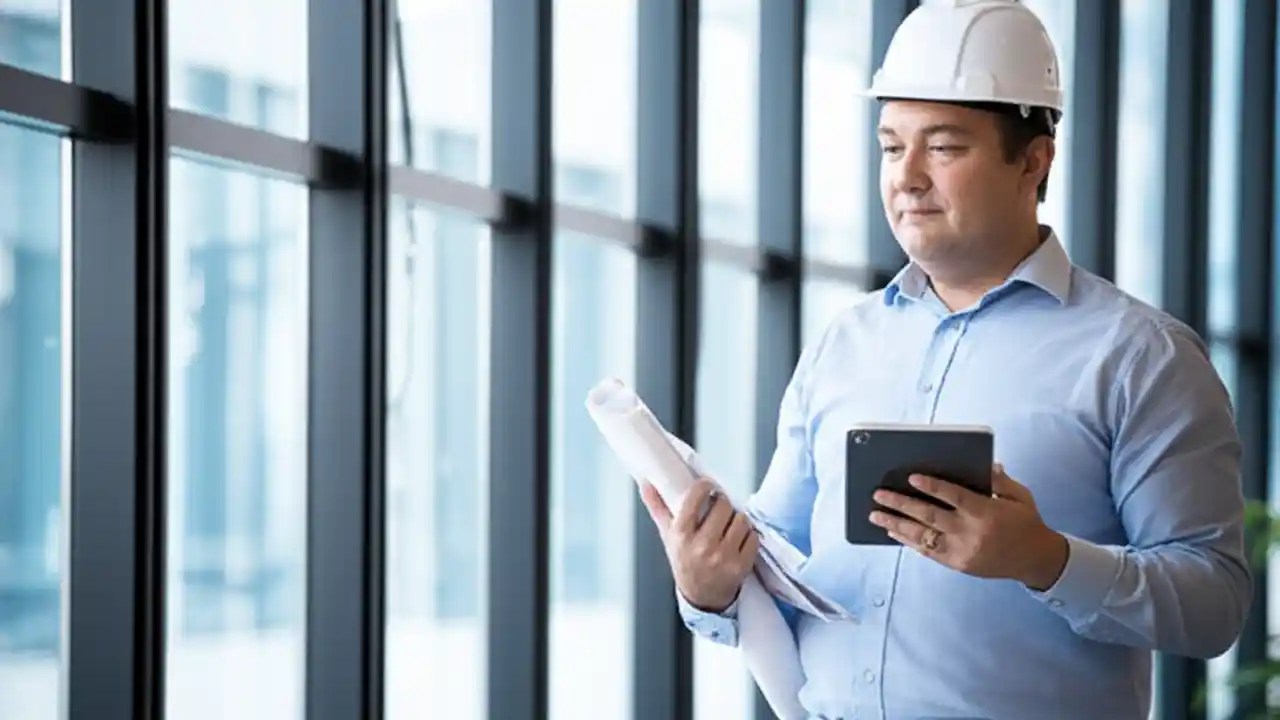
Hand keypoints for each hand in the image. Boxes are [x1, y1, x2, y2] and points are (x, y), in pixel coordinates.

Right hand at [639, 479, 759, 611]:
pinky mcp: (741, 566)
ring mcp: (723, 557)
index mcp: (681, 535)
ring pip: (741, 519)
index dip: (705, 486)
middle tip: (720, 507)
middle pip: (723, 506)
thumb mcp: (667, 535)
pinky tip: (739, 539)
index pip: (696, 496)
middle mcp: (702, 546)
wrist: (701, 597)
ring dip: (738, 518)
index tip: (708, 486)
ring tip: (730, 524)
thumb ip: (657, 507)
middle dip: (723, 503)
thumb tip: (646, 483)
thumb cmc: (684, 561)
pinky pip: (753, 537)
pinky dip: (749, 535)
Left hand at [868, 464, 1068, 590]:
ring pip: (923, 537)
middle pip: (930, 516)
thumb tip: (985, 464)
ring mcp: (962, 551)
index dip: (932, 487)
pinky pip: (928, 552)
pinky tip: (894, 531)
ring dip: (896, 524)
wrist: (1035, 560)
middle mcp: (971, 533)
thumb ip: (999, 480)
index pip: (954, 497)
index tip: (911, 477)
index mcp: (986, 512)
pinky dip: (909, 541)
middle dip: (901, 504)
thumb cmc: (1026, 522)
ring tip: (875, 514)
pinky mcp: (957, 564)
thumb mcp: (1020, 496)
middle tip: (879, 494)